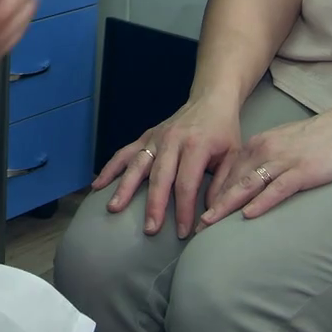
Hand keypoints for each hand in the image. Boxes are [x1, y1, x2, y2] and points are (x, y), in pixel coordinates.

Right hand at [92, 97, 242, 237]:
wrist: (210, 99)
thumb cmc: (224, 132)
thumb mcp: (233, 156)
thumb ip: (223, 184)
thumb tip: (212, 214)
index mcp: (196, 146)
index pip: (186, 183)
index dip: (183, 209)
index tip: (182, 232)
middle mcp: (172, 140)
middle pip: (159, 177)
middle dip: (154, 205)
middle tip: (149, 229)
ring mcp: (155, 137)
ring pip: (137, 164)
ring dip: (125, 187)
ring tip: (114, 208)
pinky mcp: (145, 137)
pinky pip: (125, 153)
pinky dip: (110, 168)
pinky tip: (98, 185)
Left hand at [198, 113, 331, 225]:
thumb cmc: (317, 140)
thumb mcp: (282, 146)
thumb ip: (263, 162)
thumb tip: (246, 185)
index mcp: (257, 146)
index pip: (226, 173)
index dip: (210, 194)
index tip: (195, 212)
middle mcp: (264, 152)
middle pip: (231, 182)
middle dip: (211, 205)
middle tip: (194, 226)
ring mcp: (282, 161)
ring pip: (247, 185)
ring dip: (226, 206)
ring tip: (209, 224)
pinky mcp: (302, 171)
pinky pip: (277, 188)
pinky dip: (261, 202)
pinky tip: (248, 215)